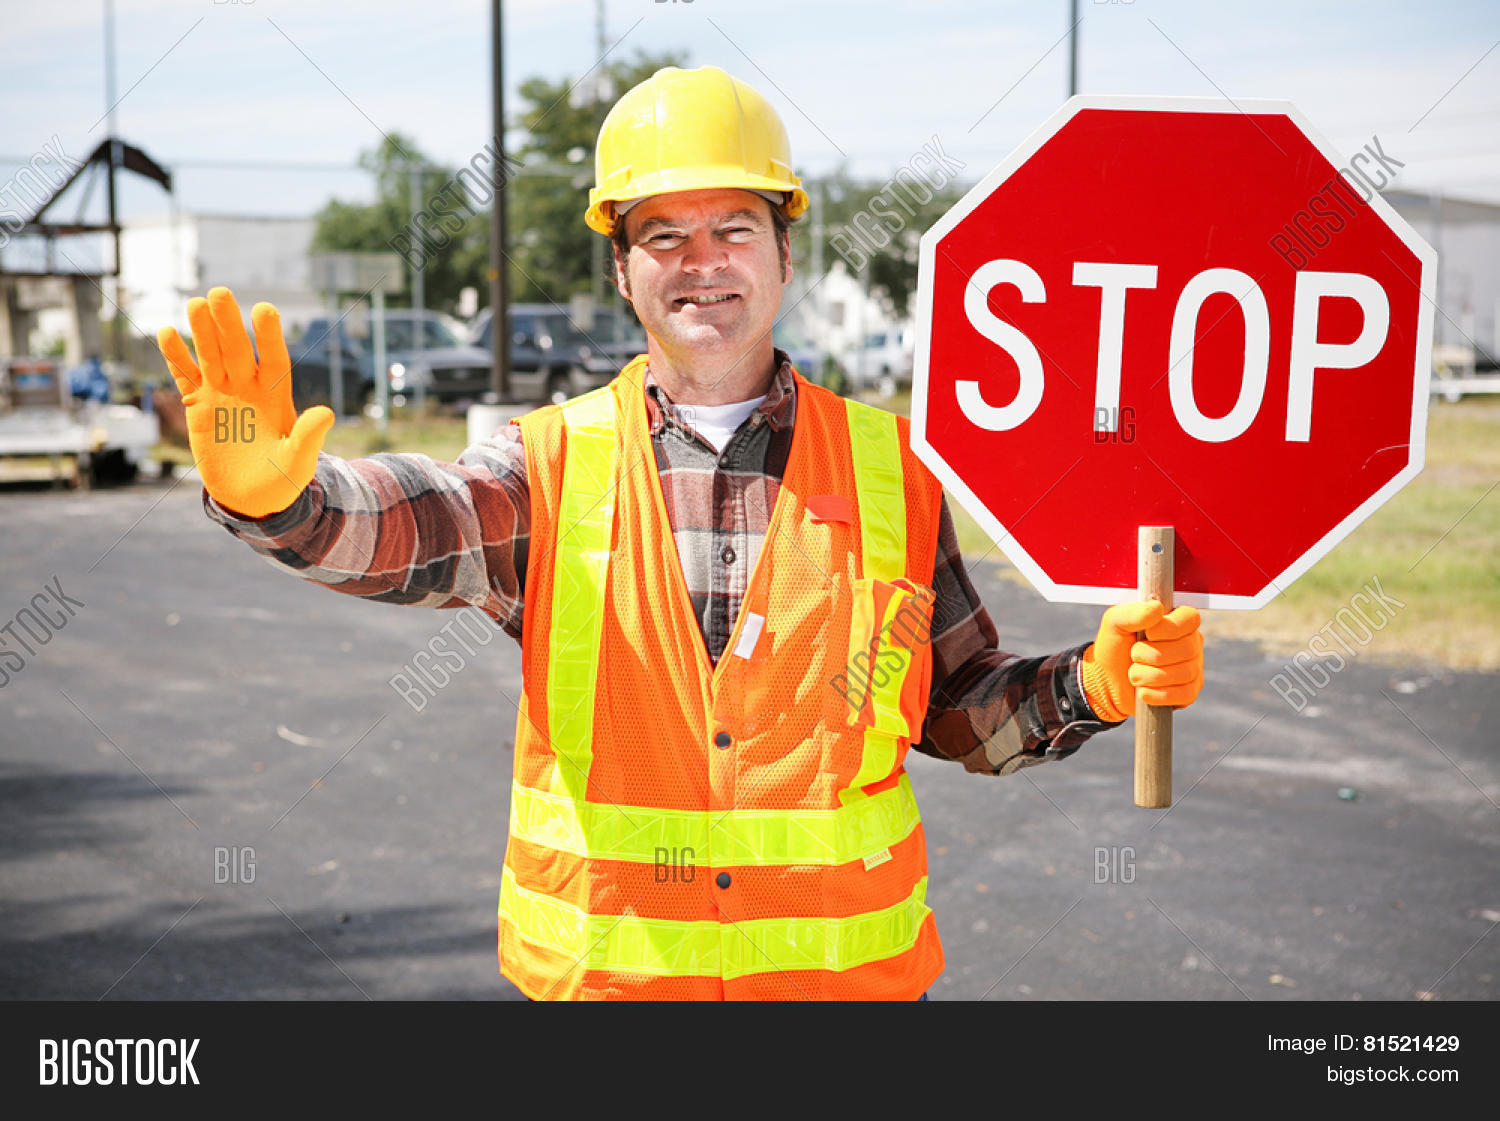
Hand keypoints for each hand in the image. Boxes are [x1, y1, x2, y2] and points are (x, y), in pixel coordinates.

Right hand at [157, 287, 333, 517]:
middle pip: (238, 349)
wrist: (252, 496)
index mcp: (276, 395)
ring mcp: (222, 393)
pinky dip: (176, 357)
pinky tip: (167, 333)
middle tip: (220, 292)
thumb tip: (327, 412)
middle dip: (229, 322)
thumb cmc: (282, 479)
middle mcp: (249, 387)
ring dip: (202, 331)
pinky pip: (185, 376)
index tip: (265, 309)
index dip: (269, 336)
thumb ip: (309, 437)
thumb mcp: (299, 461)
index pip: (274, 358)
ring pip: (211, 355)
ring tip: (194, 303)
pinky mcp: (198, 404)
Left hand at [1080, 601, 1203, 721]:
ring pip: (1185, 672)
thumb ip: (1132, 612)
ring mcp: (1193, 668)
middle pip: (1187, 648)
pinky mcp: (1189, 692)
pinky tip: (1143, 691)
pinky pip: (1185, 694)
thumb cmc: (1114, 647)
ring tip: (1134, 675)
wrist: (1106, 681)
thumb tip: (1157, 610)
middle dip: (1153, 655)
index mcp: (1177, 620)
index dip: (1170, 628)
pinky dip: (1158, 694)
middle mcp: (1190, 643)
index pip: (1190, 618)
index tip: (1148, 634)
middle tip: (1134, 656)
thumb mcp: (1115, 623)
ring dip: (1151, 676)